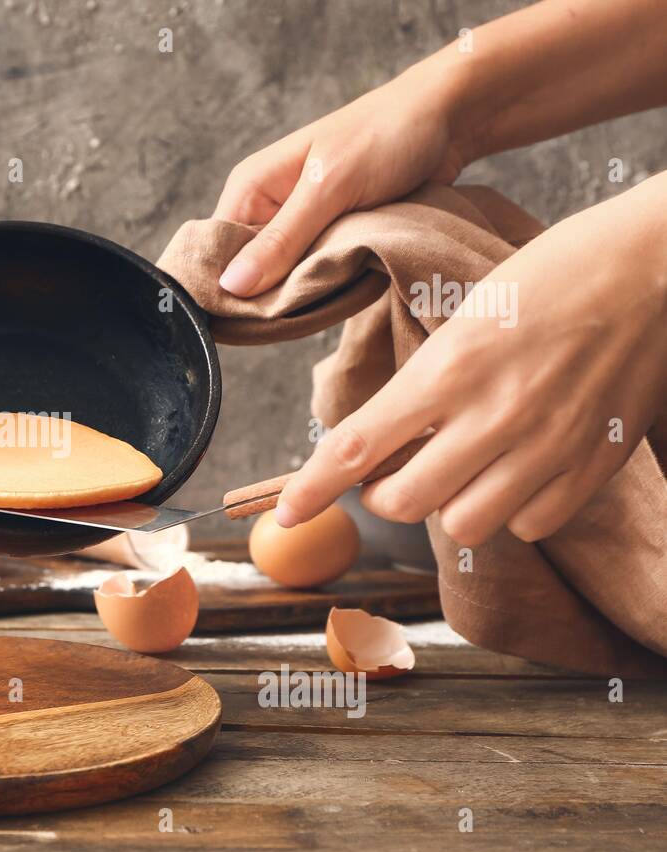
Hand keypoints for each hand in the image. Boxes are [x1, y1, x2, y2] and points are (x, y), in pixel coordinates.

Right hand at [214, 63, 468, 296]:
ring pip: (285, 281)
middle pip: (250, 276)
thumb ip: (281, 240)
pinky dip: (332, 287)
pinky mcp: (330, 239)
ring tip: (333, 294)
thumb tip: (230, 286)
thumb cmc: (384, 136)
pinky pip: (317, 277)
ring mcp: (300, 227)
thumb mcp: (329, 188)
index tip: (252, 321)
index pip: (216, 255)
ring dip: (307, 293)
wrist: (450, 119)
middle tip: (303, 309)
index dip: (227, 291)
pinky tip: (348, 290)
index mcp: (250, 190)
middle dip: (272, 297)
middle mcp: (267, 210)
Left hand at [276, 173, 666, 546]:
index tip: (285, 512)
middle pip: (403, 502)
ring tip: (459, 468)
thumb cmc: (555, 275)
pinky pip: (530, 523)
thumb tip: (383, 441)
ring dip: (448, 504)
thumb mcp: (467, 314)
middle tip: (389, 473)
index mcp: (449, 369)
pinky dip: (513, 509)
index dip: (311, 490)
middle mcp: (493, 416)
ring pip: (465, 524)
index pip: (355, 447)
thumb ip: (425, 384)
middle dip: (382, 496)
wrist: (656, 265)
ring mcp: (547, 446)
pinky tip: (515, 471)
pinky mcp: (594, 464)